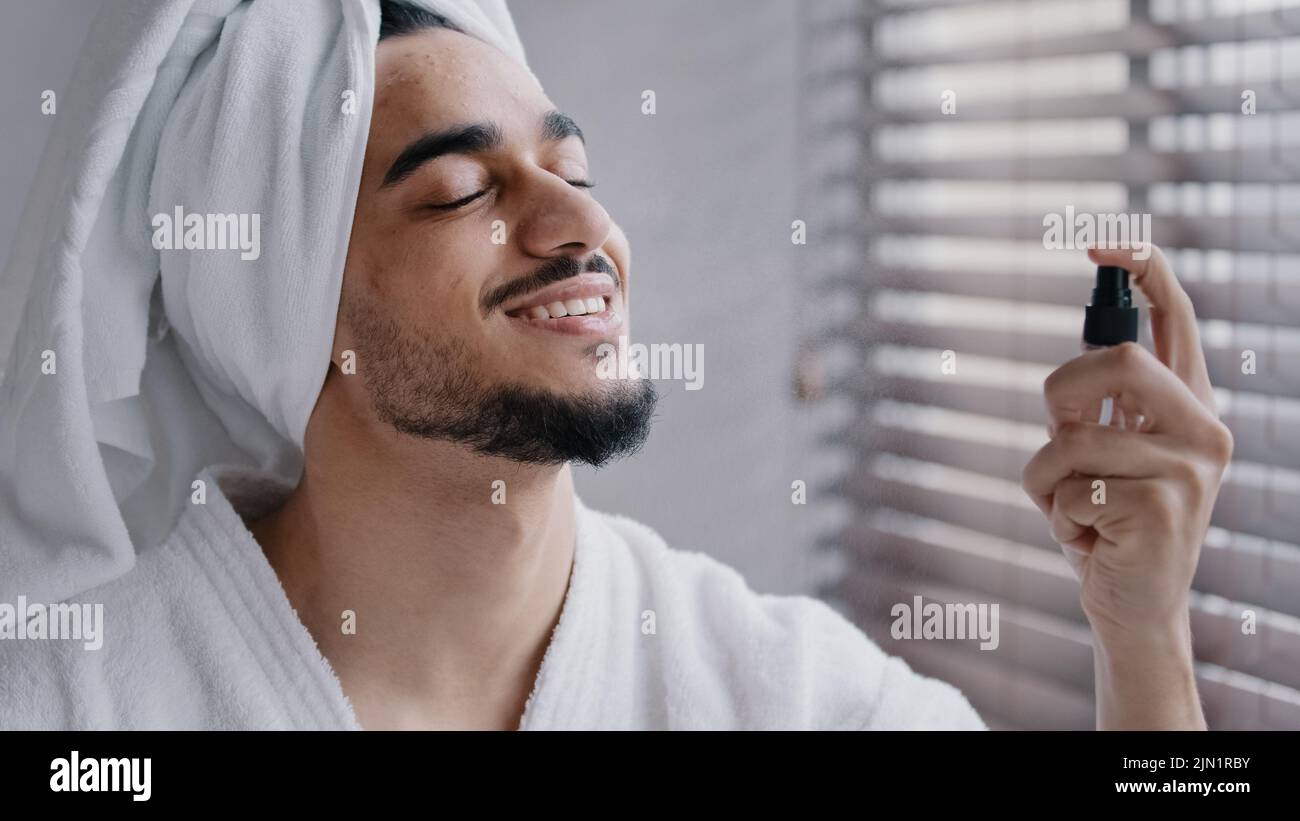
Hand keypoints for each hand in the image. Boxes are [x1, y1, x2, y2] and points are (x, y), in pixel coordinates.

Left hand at [1020, 244, 1233, 727]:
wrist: (1131, 606)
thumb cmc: (1107, 522)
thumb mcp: (1104, 453)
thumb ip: (1102, 403)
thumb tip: (1087, 338)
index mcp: (1188, 407)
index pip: (1177, 321)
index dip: (1142, 274)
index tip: (1099, 244)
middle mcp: (1203, 430)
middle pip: (1116, 361)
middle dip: (1062, 395)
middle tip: (1059, 438)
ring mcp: (1189, 470)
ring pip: (1073, 439)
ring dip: (1047, 482)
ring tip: (1077, 513)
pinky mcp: (1162, 509)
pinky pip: (1069, 487)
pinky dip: (1057, 517)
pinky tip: (1090, 540)